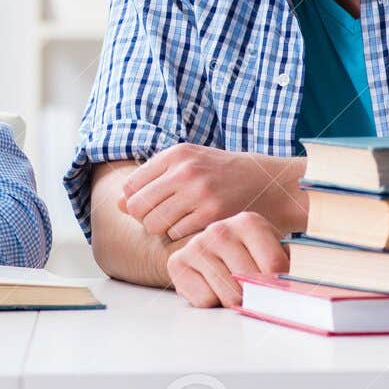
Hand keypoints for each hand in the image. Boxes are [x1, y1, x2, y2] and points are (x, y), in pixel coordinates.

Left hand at [121, 144, 302, 240]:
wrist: (270, 184)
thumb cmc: (224, 175)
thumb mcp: (189, 164)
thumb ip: (152, 179)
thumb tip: (117, 202)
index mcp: (176, 154)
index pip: (131, 186)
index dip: (135, 201)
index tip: (151, 205)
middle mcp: (184, 171)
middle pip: (138, 207)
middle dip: (146, 217)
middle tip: (165, 217)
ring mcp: (198, 193)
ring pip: (154, 223)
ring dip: (163, 228)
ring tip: (181, 221)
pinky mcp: (211, 215)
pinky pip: (176, 233)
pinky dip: (182, 234)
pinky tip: (196, 225)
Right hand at [165, 211, 287, 308]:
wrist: (206, 252)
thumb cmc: (246, 256)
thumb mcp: (271, 252)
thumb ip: (290, 264)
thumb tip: (308, 287)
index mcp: (249, 222)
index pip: (273, 266)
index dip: (276, 285)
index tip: (275, 286)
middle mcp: (220, 230)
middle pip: (248, 283)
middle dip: (253, 295)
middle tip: (250, 289)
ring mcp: (197, 245)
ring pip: (227, 294)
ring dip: (231, 299)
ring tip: (231, 286)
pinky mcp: (177, 263)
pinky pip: (204, 300)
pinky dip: (210, 301)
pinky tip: (210, 286)